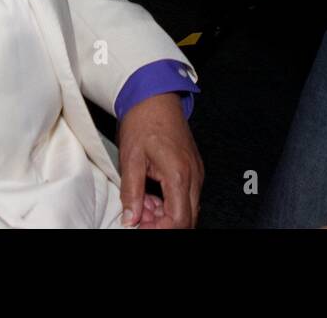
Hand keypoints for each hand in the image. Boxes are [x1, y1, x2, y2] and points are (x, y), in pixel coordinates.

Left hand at [116, 92, 201, 228]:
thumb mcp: (131, 159)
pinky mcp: (193, 169)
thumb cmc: (144, 121)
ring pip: (189, 209)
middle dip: (164, 225)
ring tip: (143, 205)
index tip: (140, 227)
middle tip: (140, 219)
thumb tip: (131, 218)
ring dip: (167, 215)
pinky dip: (171, 203)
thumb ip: (132, 192)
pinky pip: (187, 196)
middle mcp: (193, 175)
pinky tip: (153, 196)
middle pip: (188, 219)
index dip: (160, 230)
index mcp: (178, 173)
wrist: (155, 97)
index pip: (179, 219)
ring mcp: (196, 172)